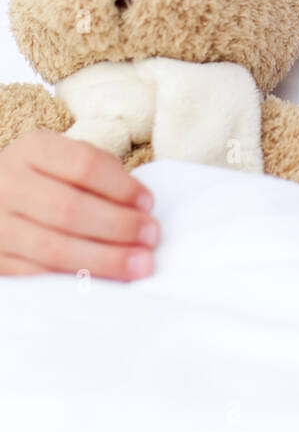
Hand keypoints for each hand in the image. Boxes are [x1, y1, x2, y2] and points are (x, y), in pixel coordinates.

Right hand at [0, 130, 158, 279]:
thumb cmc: (47, 180)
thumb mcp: (67, 161)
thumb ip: (102, 175)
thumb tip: (141, 209)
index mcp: (32, 150)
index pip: (84, 164)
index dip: (121, 187)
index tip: (148, 203)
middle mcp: (7, 184)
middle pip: (68, 208)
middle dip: (118, 226)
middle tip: (151, 237)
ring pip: (52, 247)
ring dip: (103, 259)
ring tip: (138, 264)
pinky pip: (35, 276)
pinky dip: (73, 281)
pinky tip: (103, 282)